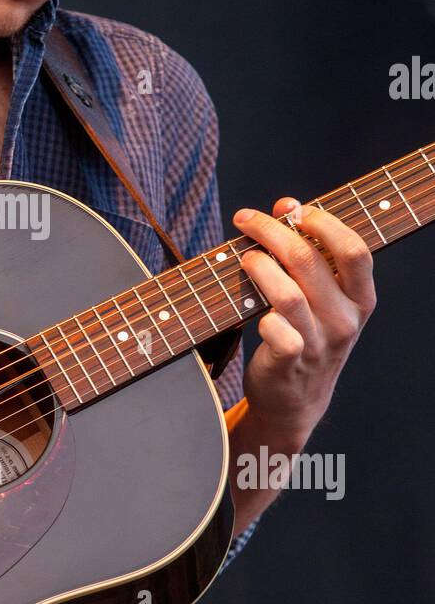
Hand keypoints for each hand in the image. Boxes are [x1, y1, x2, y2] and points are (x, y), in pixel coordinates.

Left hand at [232, 198, 376, 443]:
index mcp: (360, 298)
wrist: (295, 399)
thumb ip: (309, 250)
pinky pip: (275, 329)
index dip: (323, 222)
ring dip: (258, 266)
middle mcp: (345, 320)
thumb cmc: (307, 334)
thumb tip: (287, 204)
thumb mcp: (320, 296)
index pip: (354, 250)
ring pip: (287, 293)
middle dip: (272, 231)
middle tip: (246, 219)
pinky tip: (249, 305)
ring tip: (244, 257)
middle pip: (309, 261)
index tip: (294, 209)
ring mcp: (319, 343)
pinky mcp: (291, 361)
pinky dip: (259, 313)